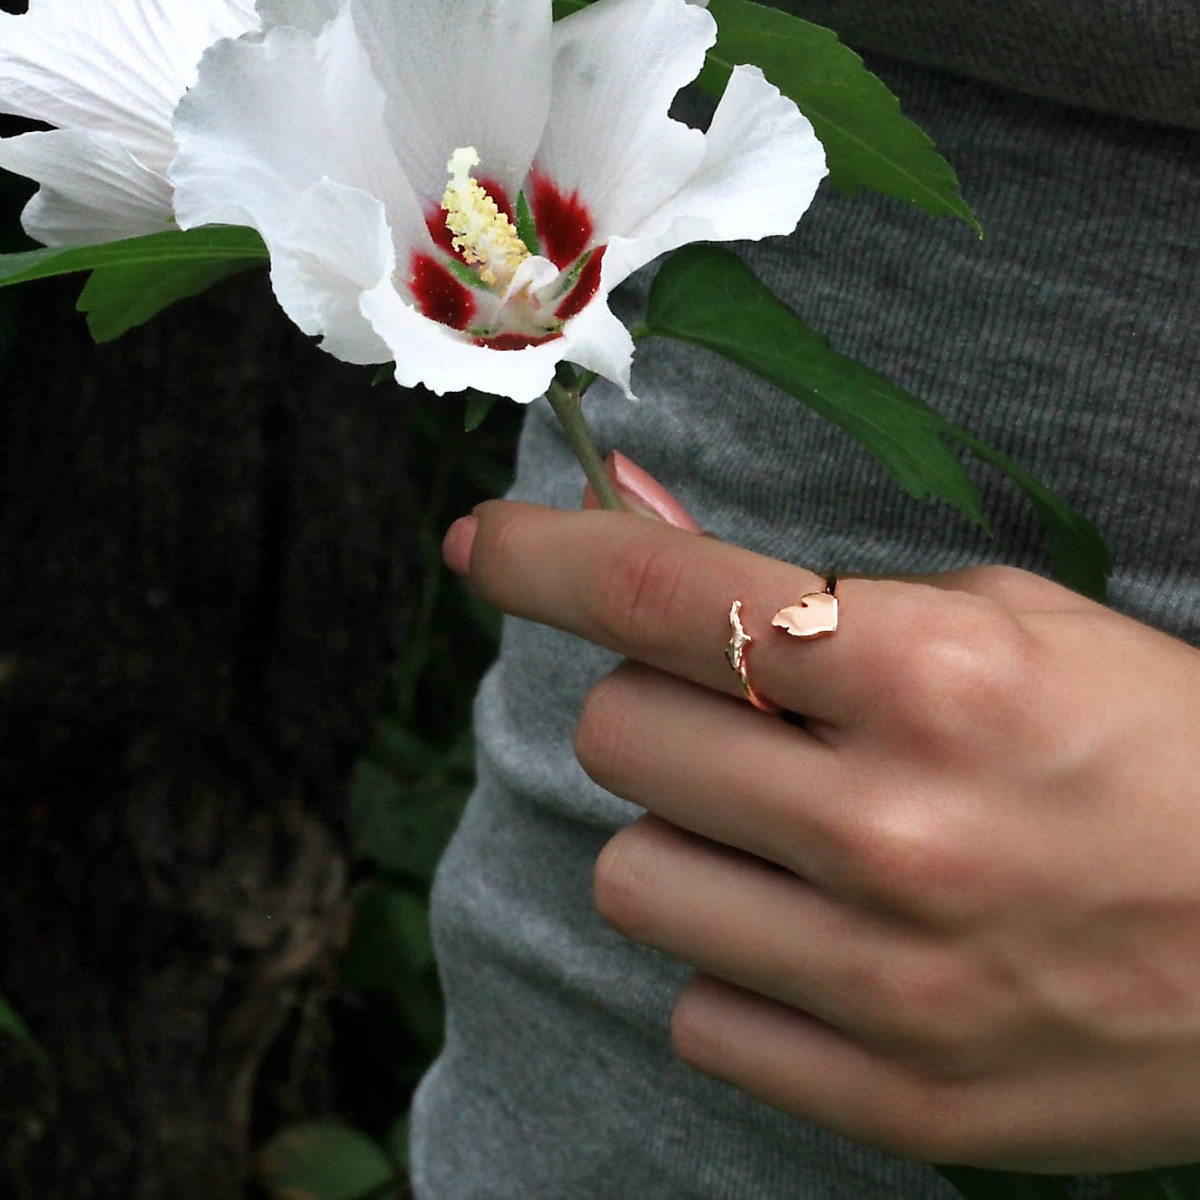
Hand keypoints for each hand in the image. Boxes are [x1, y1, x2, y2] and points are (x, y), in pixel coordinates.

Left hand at [442, 474, 1199, 1173]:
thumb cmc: (1160, 753)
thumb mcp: (1005, 623)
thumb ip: (807, 583)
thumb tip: (636, 520)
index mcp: (933, 678)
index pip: (664, 595)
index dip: (546, 558)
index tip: (482, 546)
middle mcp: (893, 830)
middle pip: (617, 738)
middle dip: (654, 709)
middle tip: (738, 715)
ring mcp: (887, 982)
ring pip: (631, 880)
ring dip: (686, 838)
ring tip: (786, 835)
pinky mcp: (890, 1097)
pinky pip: (698, 1012)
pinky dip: (735, 963)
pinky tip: (824, 940)